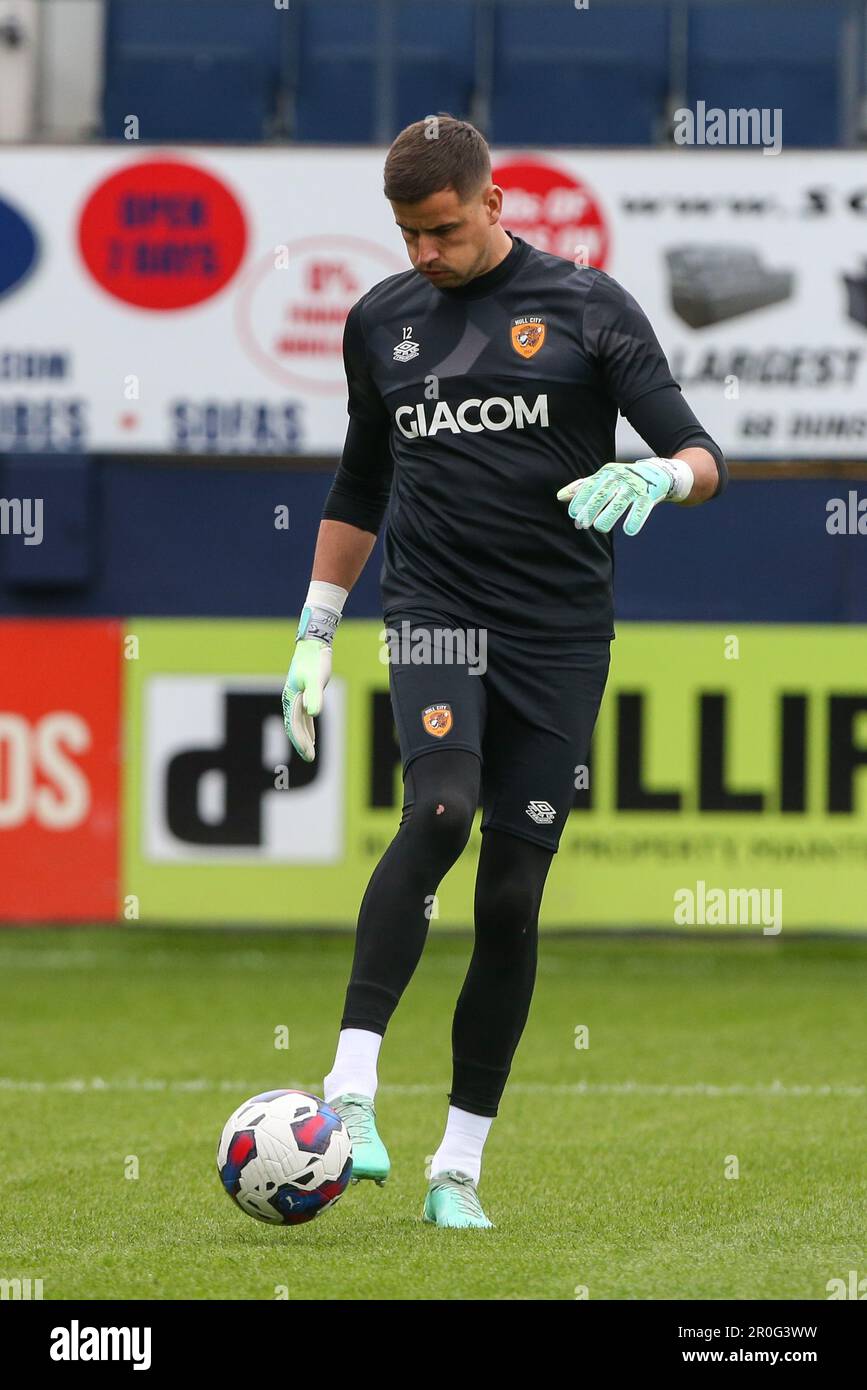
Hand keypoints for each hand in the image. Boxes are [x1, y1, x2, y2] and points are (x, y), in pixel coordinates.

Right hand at [281, 604, 339, 762]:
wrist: (313, 644)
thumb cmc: (315, 661)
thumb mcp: (316, 679)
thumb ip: (314, 696)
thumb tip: (313, 714)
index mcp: (290, 698)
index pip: (294, 725)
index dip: (299, 741)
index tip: (308, 755)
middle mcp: (290, 699)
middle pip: (294, 726)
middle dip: (301, 743)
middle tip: (310, 758)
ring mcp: (296, 697)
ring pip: (298, 723)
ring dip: (303, 738)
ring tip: (309, 752)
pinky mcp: (303, 694)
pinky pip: (303, 716)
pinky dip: (307, 727)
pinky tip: (312, 736)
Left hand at [557, 457, 691, 536]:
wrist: (658, 473)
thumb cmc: (624, 478)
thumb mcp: (604, 478)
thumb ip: (583, 487)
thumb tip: (559, 496)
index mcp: (607, 474)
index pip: (591, 486)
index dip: (581, 500)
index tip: (573, 514)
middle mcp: (621, 478)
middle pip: (604, 493)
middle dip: (592, 508)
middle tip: (582, 524)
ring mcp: (636, 487)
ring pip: (621, 501)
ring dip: (610, 514)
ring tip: (601, 528)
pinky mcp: (650, 495)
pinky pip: (643, 508)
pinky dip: (636, 518)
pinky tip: (629, 530)